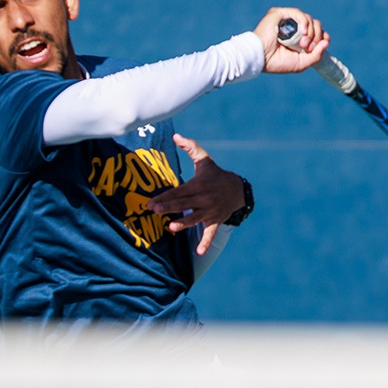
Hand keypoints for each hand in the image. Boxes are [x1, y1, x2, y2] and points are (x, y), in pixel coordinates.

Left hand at [148, 133, 244, 255]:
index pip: (178, 192)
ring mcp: (209, 211)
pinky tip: (199, 252)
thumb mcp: (204, 159)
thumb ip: (190, 147)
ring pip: (194, 218)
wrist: (237, 189)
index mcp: (198, 185)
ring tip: (171, 228)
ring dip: (183, 223)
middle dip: (167, 208)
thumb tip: (176, 135)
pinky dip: (206, 242)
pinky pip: (210, 233)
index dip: (164, 197)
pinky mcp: (214, 221)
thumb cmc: (215, 174)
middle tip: (153, 211)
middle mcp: (203, 199)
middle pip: (182, 204)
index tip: (150, 203)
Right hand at [254, 8, 328, 73]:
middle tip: (308, 48)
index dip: (322, 36)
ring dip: (311, 32)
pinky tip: (303, 32)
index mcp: (297, 38)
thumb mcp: (301, 63)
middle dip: (316, 36)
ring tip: (303, 44)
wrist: (260, 58)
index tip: (322, 44)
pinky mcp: (280, 14)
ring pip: (308, 19)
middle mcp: (293, 27)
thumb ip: (316, 55)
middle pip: (315, 24)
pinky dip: (304, 22)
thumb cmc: (277, 62)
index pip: (316, 31)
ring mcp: (286, 20)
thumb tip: (326, 41)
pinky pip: (298, 13)